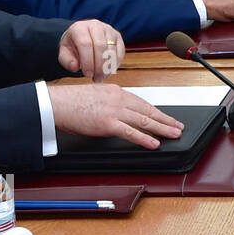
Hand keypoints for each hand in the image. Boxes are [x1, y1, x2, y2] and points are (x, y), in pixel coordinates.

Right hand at [48, 83, 182, 149]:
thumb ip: (110, 101)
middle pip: (148, 111)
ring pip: (144, 121)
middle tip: (178, 126)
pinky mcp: (107, 124)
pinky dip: (144, 138)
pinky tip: (154, 142)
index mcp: (116, 91)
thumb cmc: (70, 101)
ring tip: (174, 134)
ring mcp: (114, 111)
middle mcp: (119, 99)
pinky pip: (131, 132)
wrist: (55, 103)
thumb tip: (119, 111)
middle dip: (166, 119)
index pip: (142, 103)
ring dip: (162, 128)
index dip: (156, 111)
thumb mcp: (96, 94)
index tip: (166, 117)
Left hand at [57, 20, 124, 81]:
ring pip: (112, 49)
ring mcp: (108, 30)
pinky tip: (109, 71)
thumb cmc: (73, 45)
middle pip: (100, 46)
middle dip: (99, 65)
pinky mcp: (117, 36)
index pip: (85, 44)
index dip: (87, 61)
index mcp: (79, 28)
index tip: (88, 74)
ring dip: (108, 66)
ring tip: (102, 77)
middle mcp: (95, 26)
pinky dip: (116, 63)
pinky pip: (120, 51)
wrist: (82, 36)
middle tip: (97, 78)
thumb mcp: (64, 53)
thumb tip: (75, 67)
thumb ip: (67, 61)